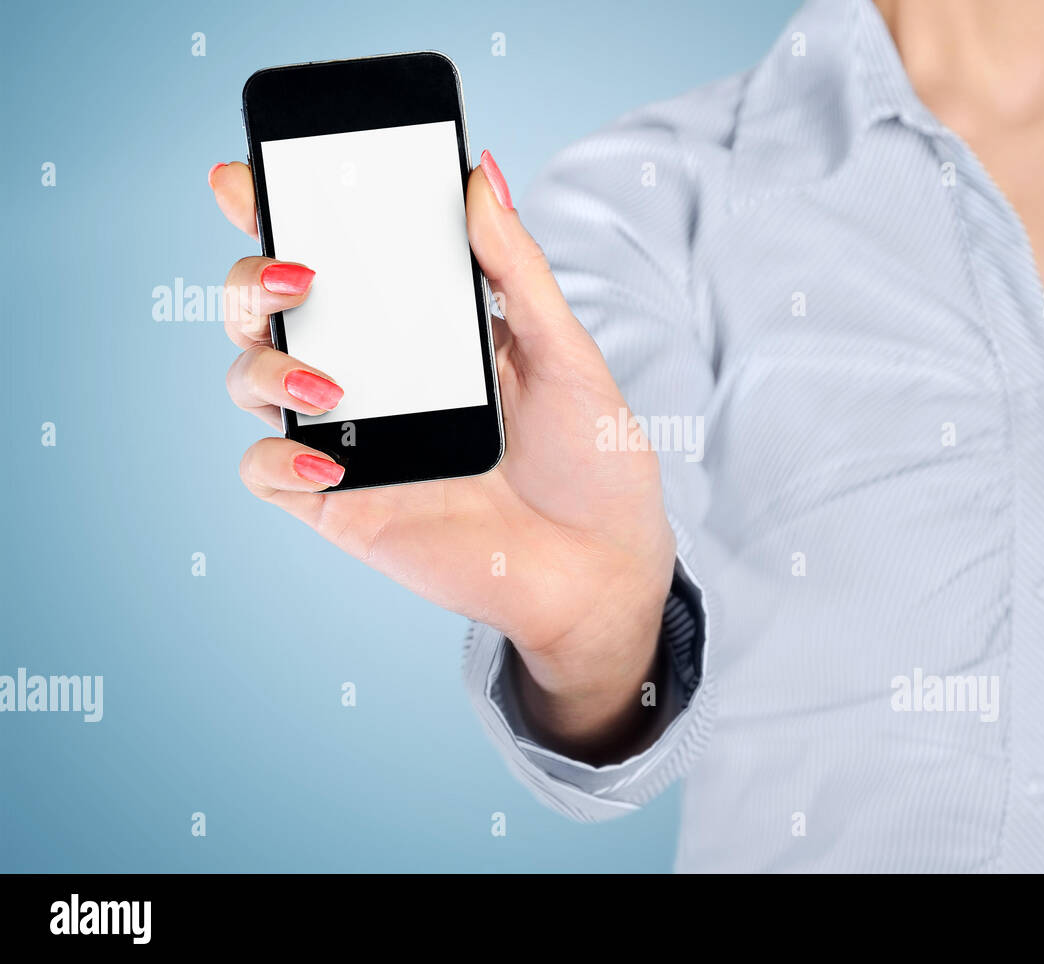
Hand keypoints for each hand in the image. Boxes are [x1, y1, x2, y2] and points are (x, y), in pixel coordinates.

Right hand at [209, 152, 675, 759]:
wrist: (603, 567)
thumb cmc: (591, 461)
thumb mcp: (565, 352)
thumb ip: (517, 269)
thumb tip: (480, 176)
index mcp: (418, 330)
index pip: (334, 260)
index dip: (276, 213)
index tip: (244, 175)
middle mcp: (373, 377)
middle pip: (268, 313)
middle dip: (251, 280)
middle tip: (297, 273)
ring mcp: (352, 440)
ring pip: (250, 382)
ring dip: (263, 366)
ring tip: (327, 383)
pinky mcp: (344, 505)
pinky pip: (267, 475)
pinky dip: (278, 460)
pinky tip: (331, 462)